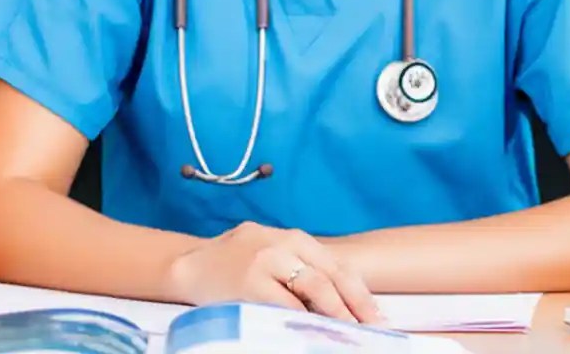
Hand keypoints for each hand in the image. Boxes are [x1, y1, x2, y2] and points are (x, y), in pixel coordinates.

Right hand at [166, 222, 382, 324]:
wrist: (191, 263)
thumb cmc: (238, 263)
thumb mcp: (275, 255)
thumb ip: (304, 270)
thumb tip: (345, 303)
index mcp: (296, 239)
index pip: (337, 266)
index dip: (361, 292)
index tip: (378, 315)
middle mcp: (284, 244)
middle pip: (331, 276)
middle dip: (355, 304)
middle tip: (373, 326)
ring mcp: (267, 260)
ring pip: (313, 287)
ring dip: (336, 311)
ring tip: (350, 330)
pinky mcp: (249, 281)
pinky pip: (284, 303)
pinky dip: (303, 318)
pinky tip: (314, 330)